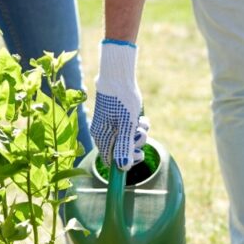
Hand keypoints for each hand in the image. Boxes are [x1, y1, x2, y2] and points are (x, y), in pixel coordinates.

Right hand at [90, 40, 149, 170]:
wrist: (118, 75)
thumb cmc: (122, 100)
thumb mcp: (127, 126)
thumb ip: (124, 147)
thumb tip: (123, 168)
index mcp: (102, 137)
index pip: (112, 160)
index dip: (126, 161)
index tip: (137, 154)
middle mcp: (104, 133)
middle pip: (122, 151)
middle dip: (135, 145)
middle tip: (140, 134)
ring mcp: (111, 125)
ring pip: (128, 138)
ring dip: (139, 133)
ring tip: (141, 122)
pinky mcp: (118, 118)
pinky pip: (129, 128)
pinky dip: (137, 125)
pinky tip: (141, 117)